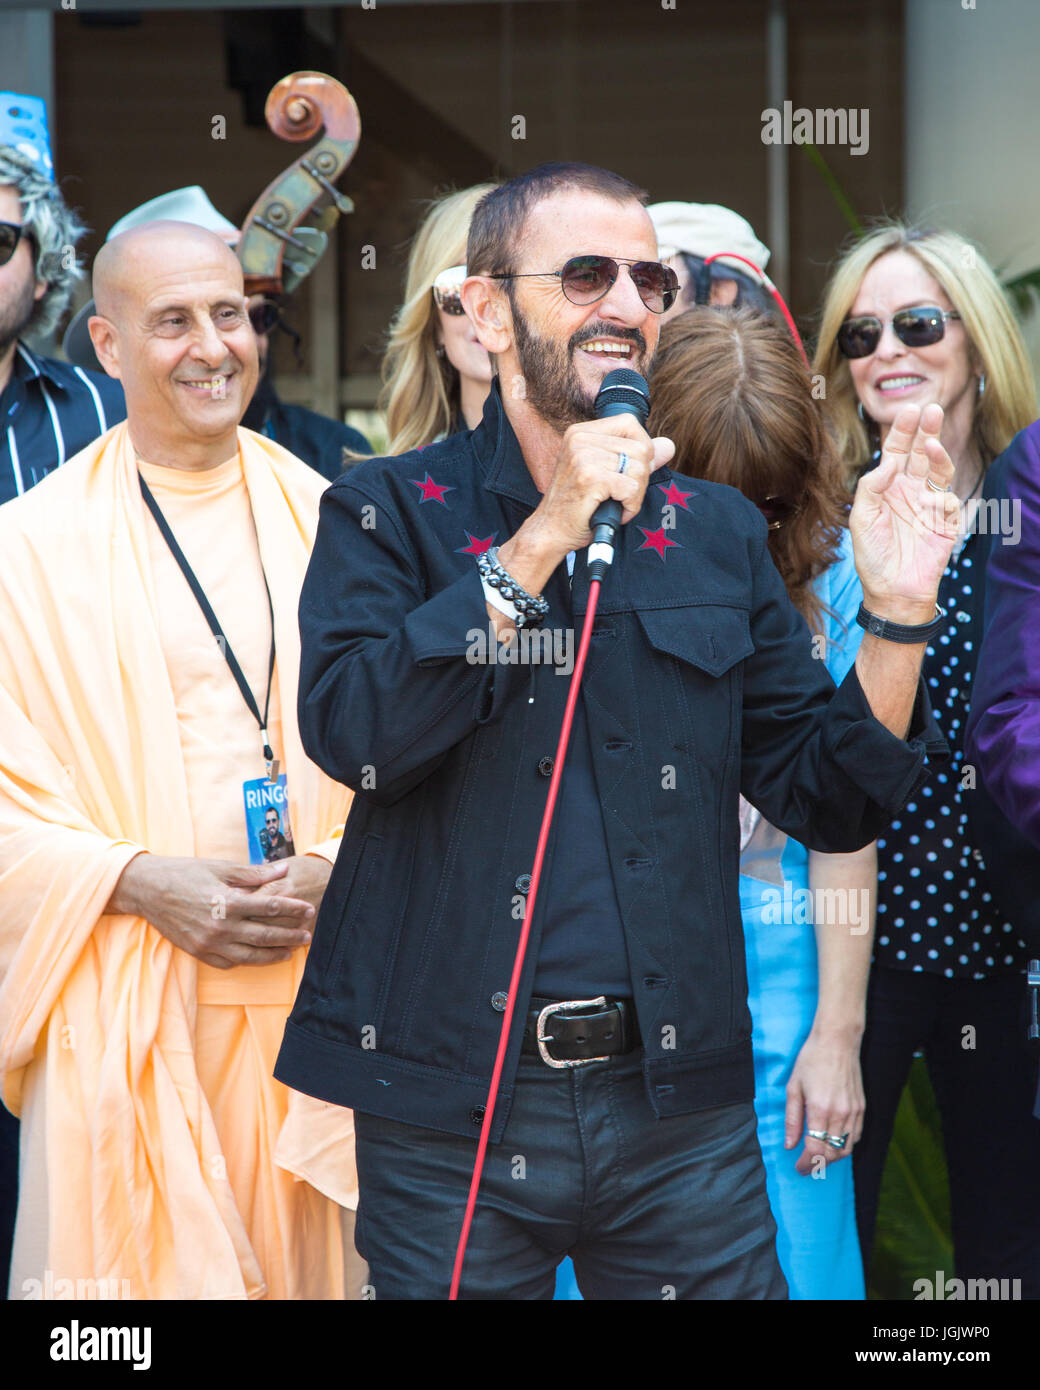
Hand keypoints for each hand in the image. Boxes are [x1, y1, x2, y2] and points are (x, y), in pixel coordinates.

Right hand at [106, 853, 316, 969]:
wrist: (149, 890)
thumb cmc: (186, 873)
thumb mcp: (221, 868)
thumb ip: (254, 873)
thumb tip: (283, 870)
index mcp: (229, 902)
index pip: (271, 908)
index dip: (294, 909)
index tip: (309, 909)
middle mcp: (220, 927)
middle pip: (265, 936)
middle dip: (290, 936)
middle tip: (308, 935)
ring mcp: (209, 943)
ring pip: (250, 956)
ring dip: (273, 955)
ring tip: (290, 952)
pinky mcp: (198, 952)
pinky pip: (228, 963)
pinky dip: (246, 962)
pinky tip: (259, 957)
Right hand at [528, 414, 674, 559]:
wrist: (550, 532)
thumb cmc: (577, 506)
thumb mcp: (606, 475)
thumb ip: (636, 458)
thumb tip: (669, 445)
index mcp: (580, 432)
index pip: (630, 423)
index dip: (640, 450)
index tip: (627, 473)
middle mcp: (580, 439)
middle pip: (641, 448)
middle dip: (639, 478)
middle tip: (619, 495)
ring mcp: (584, 457)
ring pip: (639, 469)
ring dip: (634, 495)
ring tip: (613, 504)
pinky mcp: (590, 478)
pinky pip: (632, 488)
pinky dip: (629, 506)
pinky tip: (613, 512)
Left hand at [784, 1029, 864, 1174]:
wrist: (837, 1041)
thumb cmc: (811, 1060)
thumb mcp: (793, 1087)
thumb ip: (792, 1119)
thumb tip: (790, 1144)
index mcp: (820, 1109)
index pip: (815, 1150)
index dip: (806, 1163)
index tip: (798, 1167)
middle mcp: (840, 1114)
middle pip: (832, 1154)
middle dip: (818, 1165)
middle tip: (806, 1166)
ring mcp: (854, 1112)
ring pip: (846, 1149)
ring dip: (832, 1158)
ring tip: (818, 1157)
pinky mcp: (861, 1108)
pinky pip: (856, 1137)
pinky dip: (845, 1146)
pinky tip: (834, 1143)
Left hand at [849, 402, 960, 621]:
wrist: (891, 591)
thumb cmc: (872, 557)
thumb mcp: (860, 520)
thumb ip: (870, 489)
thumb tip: (888, 463)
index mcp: (888, 487)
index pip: (897, 452)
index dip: (902, 431)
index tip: (908, 410)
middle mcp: (910, 491)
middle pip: (921, 454)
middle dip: (926, 431)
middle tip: (931, 409)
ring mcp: (929, 505)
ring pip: (939, 471)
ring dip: (938, 455)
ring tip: (932, 444)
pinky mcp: (945, 523)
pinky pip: (948, 502)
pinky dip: (942, 498)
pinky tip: (931, 502)